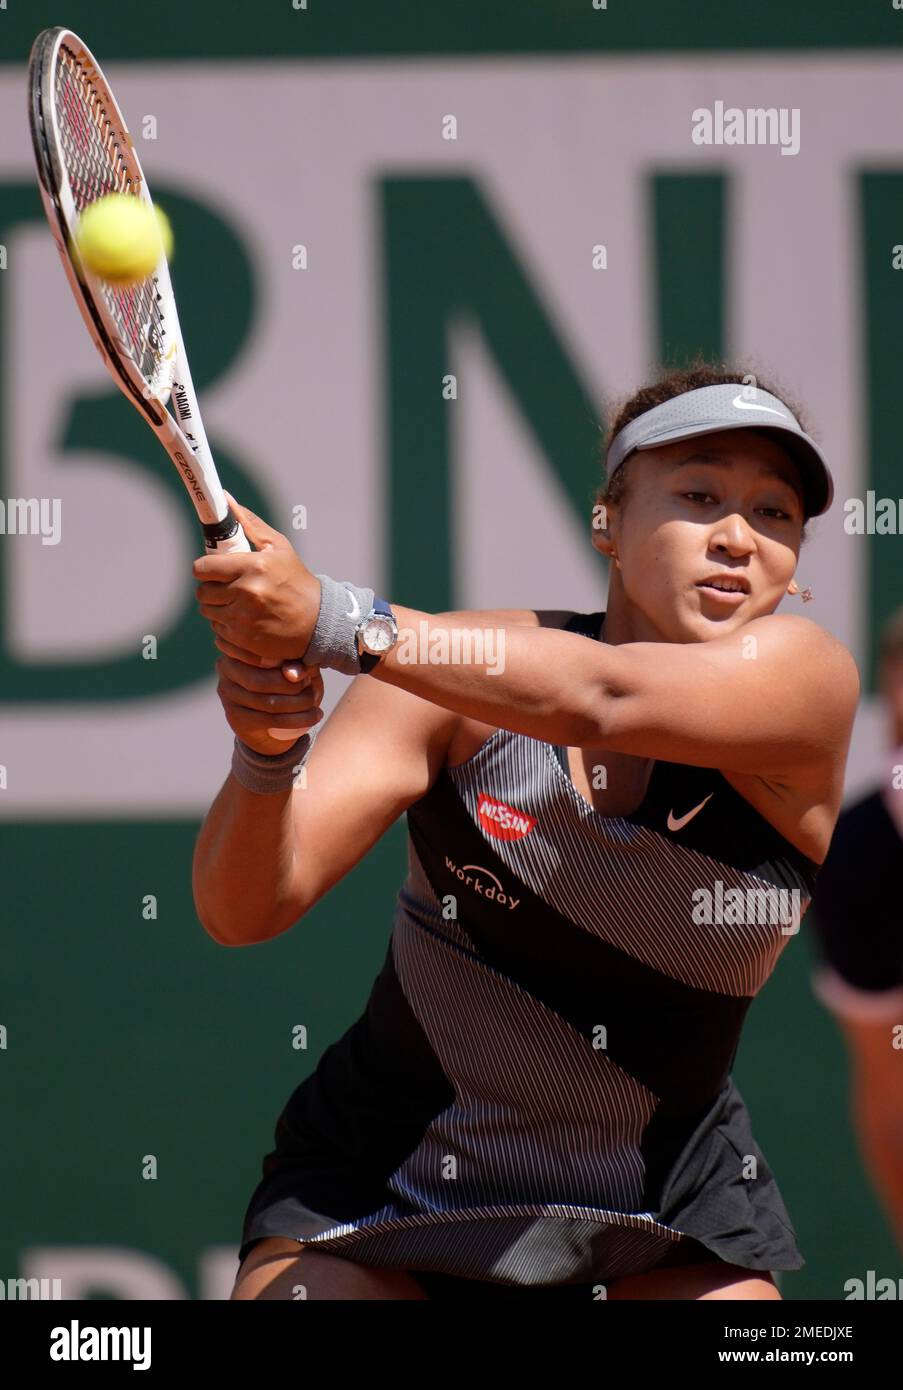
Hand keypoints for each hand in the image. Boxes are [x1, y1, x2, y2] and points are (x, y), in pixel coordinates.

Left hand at [193, 492, 320, 664]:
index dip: (204, 568)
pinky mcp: (244, 640)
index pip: (203, 568)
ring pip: (208, 612)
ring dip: (218, 608)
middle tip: (227, 588)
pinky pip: (218, 631)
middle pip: (202, 592)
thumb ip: (249, 524)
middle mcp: (247, 593)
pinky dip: (227, 626)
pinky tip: (245, 620)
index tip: (211, 569)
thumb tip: (225, 498)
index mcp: (254, 567)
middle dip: (211, 589)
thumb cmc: (297, 580)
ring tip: (238, 604)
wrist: (319, 622)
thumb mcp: (279, 547)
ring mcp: (244, 619)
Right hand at [215, 653, 324, 756]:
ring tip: (316, 705)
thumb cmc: (286, 683)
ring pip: (268, 703)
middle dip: (294, 687)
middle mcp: (226, 669)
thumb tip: (293, 674)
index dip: (288, 662)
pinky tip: (315, 716)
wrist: (274, 724)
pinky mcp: (235, 718)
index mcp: (239, 648)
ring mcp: (227, 695)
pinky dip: (298, 720)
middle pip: (263, 681)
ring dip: (300, 705)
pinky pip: (271, 720)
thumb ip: (297, 664)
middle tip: (312, 689)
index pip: (263, 654)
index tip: (310, 671)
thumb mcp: (296, 668)